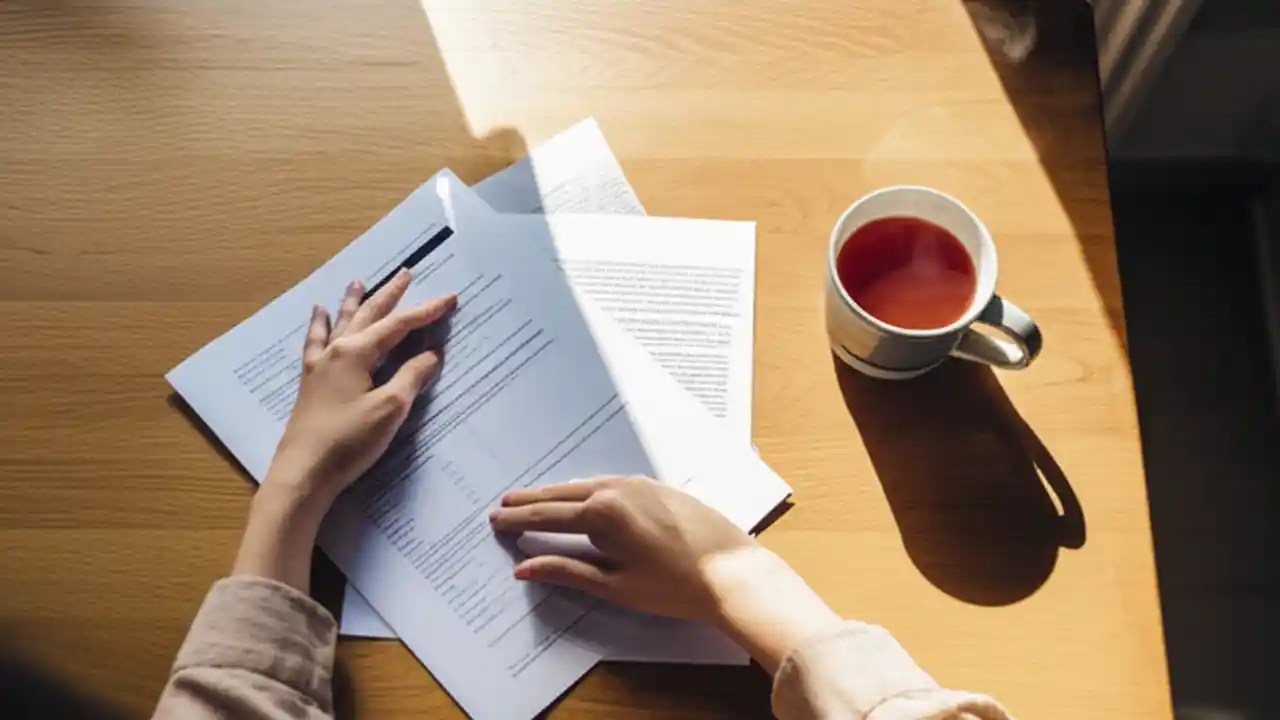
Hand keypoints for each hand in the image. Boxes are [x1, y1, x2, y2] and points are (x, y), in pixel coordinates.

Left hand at [235, 270, 454, 591]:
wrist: (304, 472)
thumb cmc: (349, 441)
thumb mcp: (390, 409)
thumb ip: (411, 377)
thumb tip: (431, 354)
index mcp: (357, 353)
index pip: (400, 325)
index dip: (427, 312)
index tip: (451, 298)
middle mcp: (336, 350)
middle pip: (368, 314)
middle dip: (389, 294)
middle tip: (406, 273)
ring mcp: (320, 365)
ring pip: (340, 322)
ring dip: (353, 301)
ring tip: (358, 281)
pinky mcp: (310, 381)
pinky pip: (316, 341)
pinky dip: (319, 324)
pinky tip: (318, 315)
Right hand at [489, 476, 755, 622]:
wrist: (733, 572)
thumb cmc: (674, 586)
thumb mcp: (615, 586)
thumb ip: (568, 572)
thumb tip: (524, 567)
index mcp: (602, 513)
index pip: (548, 516)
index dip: (519, 520)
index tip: (495, 519)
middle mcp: (617, 489)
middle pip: (563, 495)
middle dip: (532, 501)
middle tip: (504, 503)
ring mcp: (639, 484)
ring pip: (586, 485)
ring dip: (558, 493)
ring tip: (534, 499)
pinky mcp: (657, 487)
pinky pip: (609, 483)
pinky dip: (585, 490)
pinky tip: (581, 497)